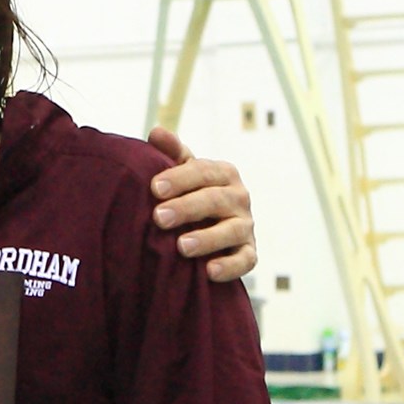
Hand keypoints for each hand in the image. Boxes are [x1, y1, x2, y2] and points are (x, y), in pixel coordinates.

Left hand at [147, 126, 255, 282]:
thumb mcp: (183, 172)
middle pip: (215, 200)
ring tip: (182, 246)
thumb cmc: (191, 193)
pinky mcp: (249, 252)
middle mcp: (239, 197)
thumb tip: (156, 132)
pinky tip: (210, 272)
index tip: (154, 187)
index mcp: (223, 173)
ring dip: (207, 238)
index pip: (203, 171)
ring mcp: (245, 225)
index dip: (180, 178)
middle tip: (159, 217)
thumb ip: (171, 153)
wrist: (209, 226)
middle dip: (187, 208)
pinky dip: (230, 266)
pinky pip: (245, 260)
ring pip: (232, 231)